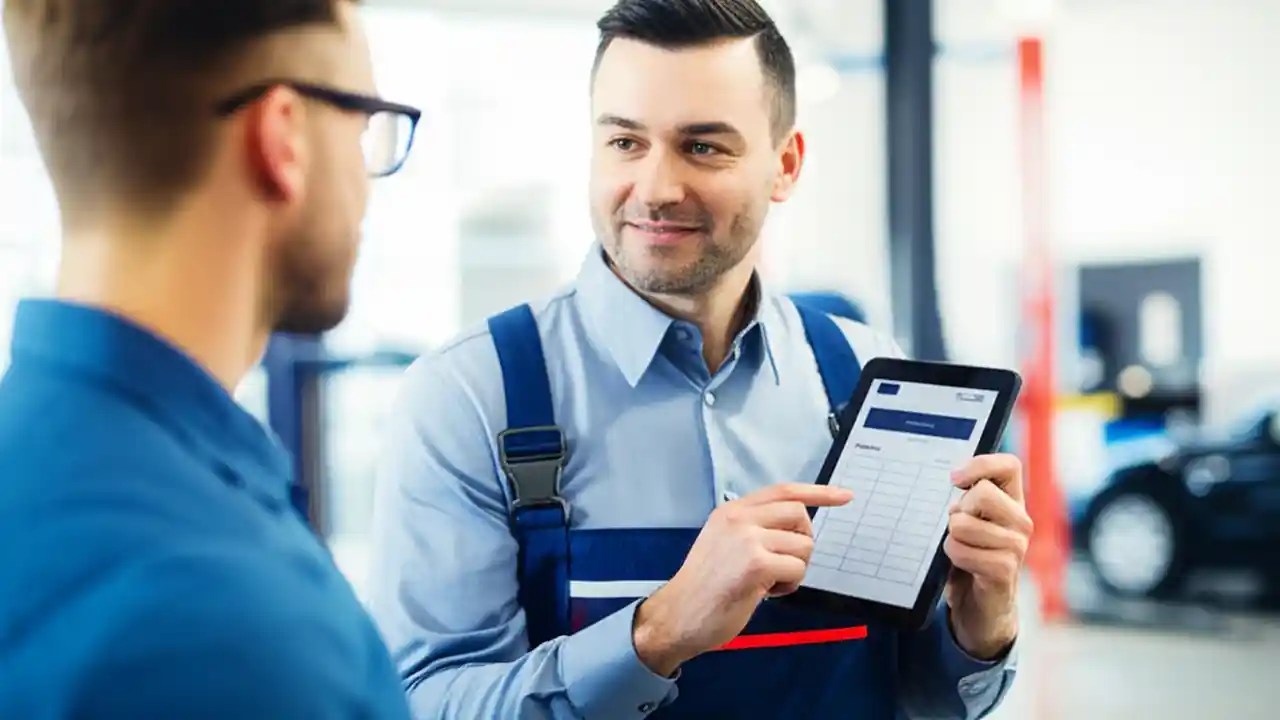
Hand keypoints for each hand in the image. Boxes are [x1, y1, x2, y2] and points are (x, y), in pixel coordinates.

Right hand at [632, 483, 853, 676]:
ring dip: (796, 568)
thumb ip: (752, 529)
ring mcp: (747, 539)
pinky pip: (797, 568)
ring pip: (803, 544)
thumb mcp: (723, 543)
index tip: (844, 495)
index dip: (818, 491)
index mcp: (731, 511)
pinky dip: (790, 584)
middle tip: (785, 564)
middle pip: (799, 514)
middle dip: (803, 540)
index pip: (783, 490)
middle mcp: (739, 518)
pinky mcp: (756, 564)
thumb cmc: (704, 587)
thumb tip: (793, 530)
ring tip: (769, 582)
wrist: (679, 614)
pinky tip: (767, 592)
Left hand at [943, 454, 1032, 659]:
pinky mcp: (1005, 570)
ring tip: (963, 549)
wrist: (980, 608)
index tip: (956, 480)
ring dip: (952, 538)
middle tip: (960, 529)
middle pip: (983, 493)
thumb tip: (956, 478)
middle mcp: (1021, 521)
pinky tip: (964, 567)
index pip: (1009, 465)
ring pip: (965, 524)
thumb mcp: (967, 521)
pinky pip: (963, 551)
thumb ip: (965, 499)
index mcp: (1012, 501)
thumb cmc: (970, 557)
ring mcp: (1017, 546)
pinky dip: (954, 557)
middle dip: (959, 510)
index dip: (981, 464)